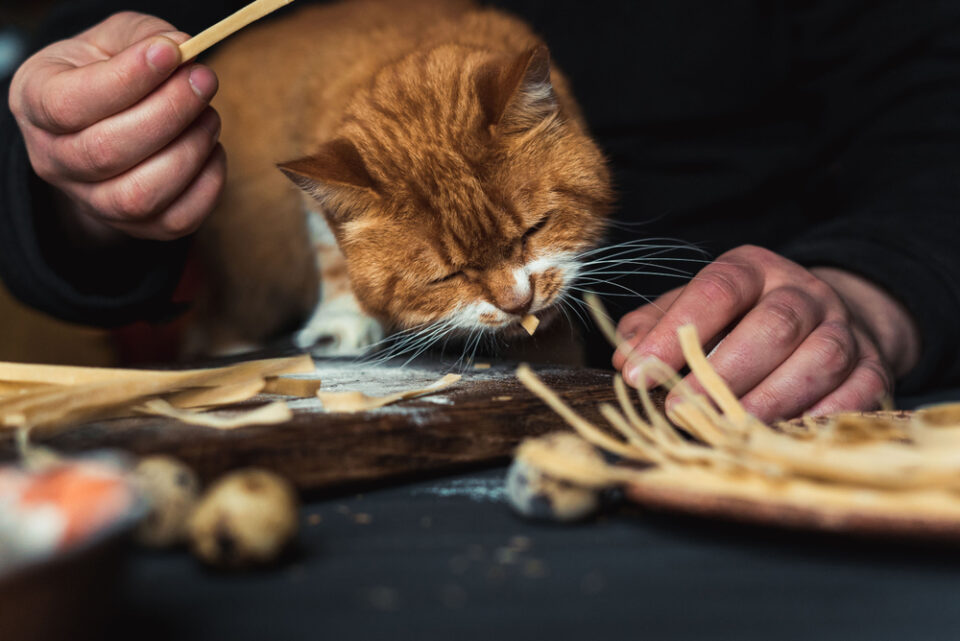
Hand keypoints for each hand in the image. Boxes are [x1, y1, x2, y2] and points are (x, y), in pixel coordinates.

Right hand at [8, 12, 225, 241]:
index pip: (71, 104)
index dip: (127, 79)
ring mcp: (93, 201)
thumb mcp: (110, 40)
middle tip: (204, 80)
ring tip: (209, 116)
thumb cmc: (105, 73)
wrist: (103, 124)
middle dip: (168, 113)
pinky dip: (207, 184)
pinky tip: (211, 150)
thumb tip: (182, 48)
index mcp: (35, 103)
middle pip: (107, 152)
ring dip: (189, 151)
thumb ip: (142, 37)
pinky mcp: (137, 227)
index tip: (171, 52)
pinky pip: (177, 221)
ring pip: (141, 195)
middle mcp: (54, 160)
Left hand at [611, 245, 920, 421]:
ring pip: (818, 359)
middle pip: (773, 326)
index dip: (675, 331)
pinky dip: (819, 418)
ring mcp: (844, 328)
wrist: (823, 321)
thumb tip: (626, 356)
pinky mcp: (873, 366)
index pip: (717, 289)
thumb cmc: (740, 321)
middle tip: (680, 410)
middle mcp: (803, 292)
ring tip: (726, 429)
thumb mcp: (692, 309)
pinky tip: (780, 435)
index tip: (638, 372)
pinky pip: (858, 393)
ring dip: (769, 400)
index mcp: (753, 270)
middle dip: (722, 374)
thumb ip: (655, 326)